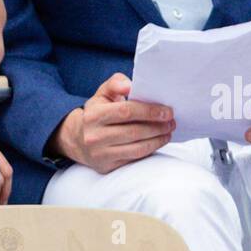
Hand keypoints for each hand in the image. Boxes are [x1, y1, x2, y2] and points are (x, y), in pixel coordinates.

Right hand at [56, 73, 174, 174]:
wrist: (78, 140)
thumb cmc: (97, 113)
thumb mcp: (102, 94)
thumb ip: (116, 83)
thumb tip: (130, 85)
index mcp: (93, 115)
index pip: (126, 112)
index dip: (149, 111)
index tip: (167, 111)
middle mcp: (94, 136)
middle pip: (134, 131)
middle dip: (157, 126)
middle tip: (171, 121)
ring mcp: (100, 154)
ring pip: (137, 148)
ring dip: (157, 140)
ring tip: (168, 131)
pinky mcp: (107, 167)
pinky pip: (134, 159)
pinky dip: (150, 150)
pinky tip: (157, 141)